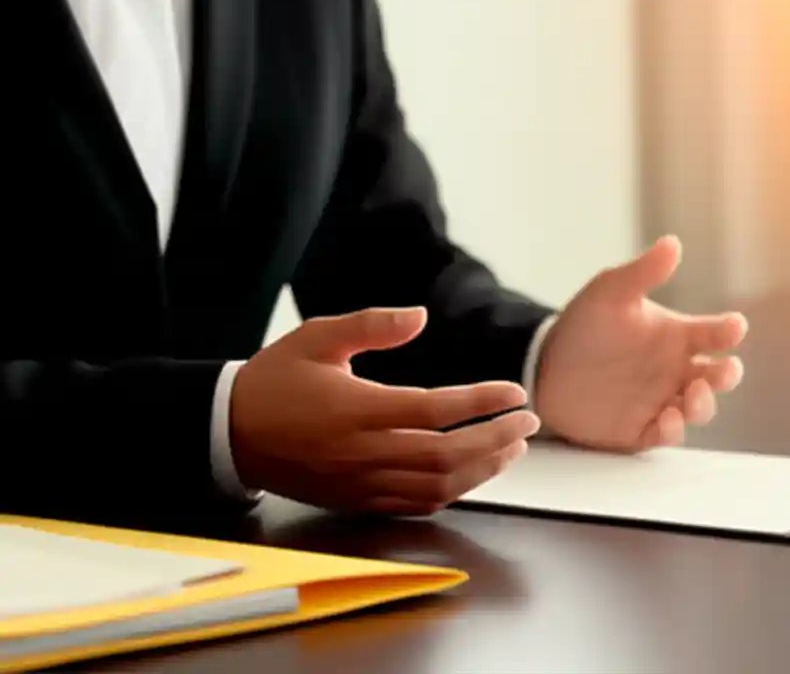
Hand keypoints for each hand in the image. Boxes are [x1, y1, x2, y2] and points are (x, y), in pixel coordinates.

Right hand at [230, 306, 539, 514]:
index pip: (435, 410)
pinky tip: (473, 472)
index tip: (514, 392)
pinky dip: (453, 491)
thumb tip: (420, 316)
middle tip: (529, 422)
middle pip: (446, 454)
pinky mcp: (356, 500)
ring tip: (512, 447)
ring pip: (437, 485)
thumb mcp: (317, 337)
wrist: (227, 432)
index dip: (481, 403)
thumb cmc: (275, 380)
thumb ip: (372, 325)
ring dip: (483, 468)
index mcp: (356, 409)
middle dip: (496, 438)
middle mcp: (363, 451)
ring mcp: (360, 482)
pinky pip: (415, 505)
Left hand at [534, 235, 747, 451]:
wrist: (544, 367)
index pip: (715, 333)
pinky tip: (667, 418)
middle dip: (728, 375)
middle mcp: (676, 370)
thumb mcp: (609, 293)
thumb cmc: (584, 326)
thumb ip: (641, 273)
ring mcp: (662, 401)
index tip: (734, 326)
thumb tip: (672, 243)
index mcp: (677, 336)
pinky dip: (672, 430)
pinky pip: (666, 434)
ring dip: (703, 405)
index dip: (730, 330)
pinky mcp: (641, 429)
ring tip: (692, 396)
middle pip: (719, 376)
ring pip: (699, 408)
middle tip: (724, 370)